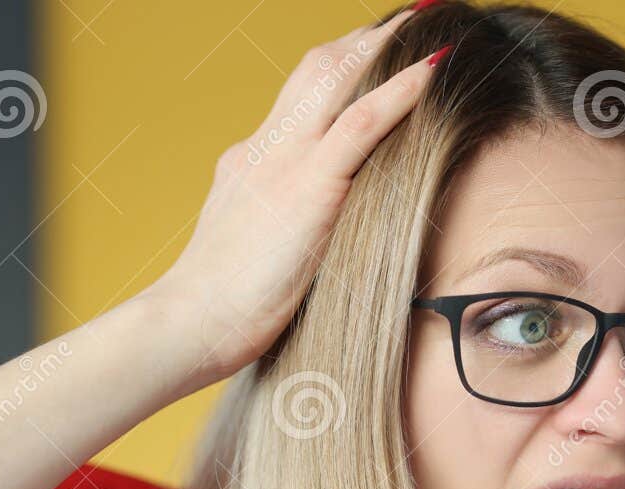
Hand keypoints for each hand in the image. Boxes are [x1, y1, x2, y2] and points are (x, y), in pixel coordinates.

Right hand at [143, 9, 439, 393]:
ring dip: (382, 45)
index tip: (370, 50)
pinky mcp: (309, 187)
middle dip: (360, 41)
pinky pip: (361, 123)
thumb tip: (317, 240)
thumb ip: (285, 230)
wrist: (191, 322)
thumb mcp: (256, 253)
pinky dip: (400, 91)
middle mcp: (265, 149)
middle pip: (315, 71)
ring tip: (424, 19)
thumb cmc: (224, 308)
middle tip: (404, 18)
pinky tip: (432, 69)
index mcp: (251, 162)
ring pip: (336, 79)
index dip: (339, 69)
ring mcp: (284, 162)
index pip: (300, 99)